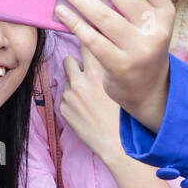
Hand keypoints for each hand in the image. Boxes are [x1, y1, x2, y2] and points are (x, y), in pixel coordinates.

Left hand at [49, 0, 173, 130]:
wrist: (147, 90)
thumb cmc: (143, 44)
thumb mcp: (152, 15)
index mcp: (164, 9)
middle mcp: (155, 27)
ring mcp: (139, 49)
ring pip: (102, 15)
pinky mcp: (121, 66)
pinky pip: (92, 40)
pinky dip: (74, 22)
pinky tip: (59, 10)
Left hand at [60, 43, 126, 167]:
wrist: (116, 143)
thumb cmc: (124, 116)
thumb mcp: (121, 85)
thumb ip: (109, 71)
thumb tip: (101, 58)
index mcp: (98, 71)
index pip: (86, 44)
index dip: (86, 45)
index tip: (87, 46)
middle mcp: (81, 80)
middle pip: (69, 58)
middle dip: (75, 64)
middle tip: (86, 75)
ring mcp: (69, 94)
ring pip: (66, 79)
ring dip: (73, 84)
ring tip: (88, 98)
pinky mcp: (63, 108)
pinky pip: (64, 97)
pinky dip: (71, 101)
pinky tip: (84, 111)